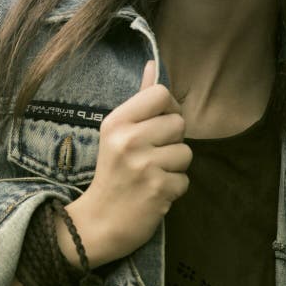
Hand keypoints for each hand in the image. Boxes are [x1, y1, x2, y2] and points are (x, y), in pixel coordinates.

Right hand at [57, 60, 191, 267]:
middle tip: (152, 154)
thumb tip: (152, 64)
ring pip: (186, 152)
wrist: (99, 221)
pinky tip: (155, 191)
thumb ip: (139, 99)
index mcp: (117, 121)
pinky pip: (185, 179)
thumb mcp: (117, 131)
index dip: (168, 108)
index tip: (160, 123)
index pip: (160, 94)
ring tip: (153, 173)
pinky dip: (174, 188)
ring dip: (175, 166)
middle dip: (172, 140)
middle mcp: (129, 139)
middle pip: (178, 123)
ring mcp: (144, 165)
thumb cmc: (112, 171)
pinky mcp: (158, 189)